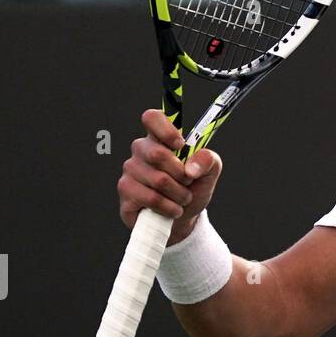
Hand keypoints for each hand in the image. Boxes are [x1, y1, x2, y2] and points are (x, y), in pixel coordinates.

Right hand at [118, 110, 222, 244]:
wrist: (182, 218)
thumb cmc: (192, 188)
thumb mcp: (210, 172)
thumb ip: (208, 160)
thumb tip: (192, 167)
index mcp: (160, 138)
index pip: (152, 118)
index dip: (165, 129)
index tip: (180, 145)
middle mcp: (141, 150)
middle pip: (158, 154)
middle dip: (182, 174)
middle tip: (188, 182)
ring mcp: (130, 170)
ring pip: (158, 180)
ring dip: (179, 194)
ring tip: (183, 198)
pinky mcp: (125, 191)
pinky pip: (151, 198)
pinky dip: (169, 207)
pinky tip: (172, 209)